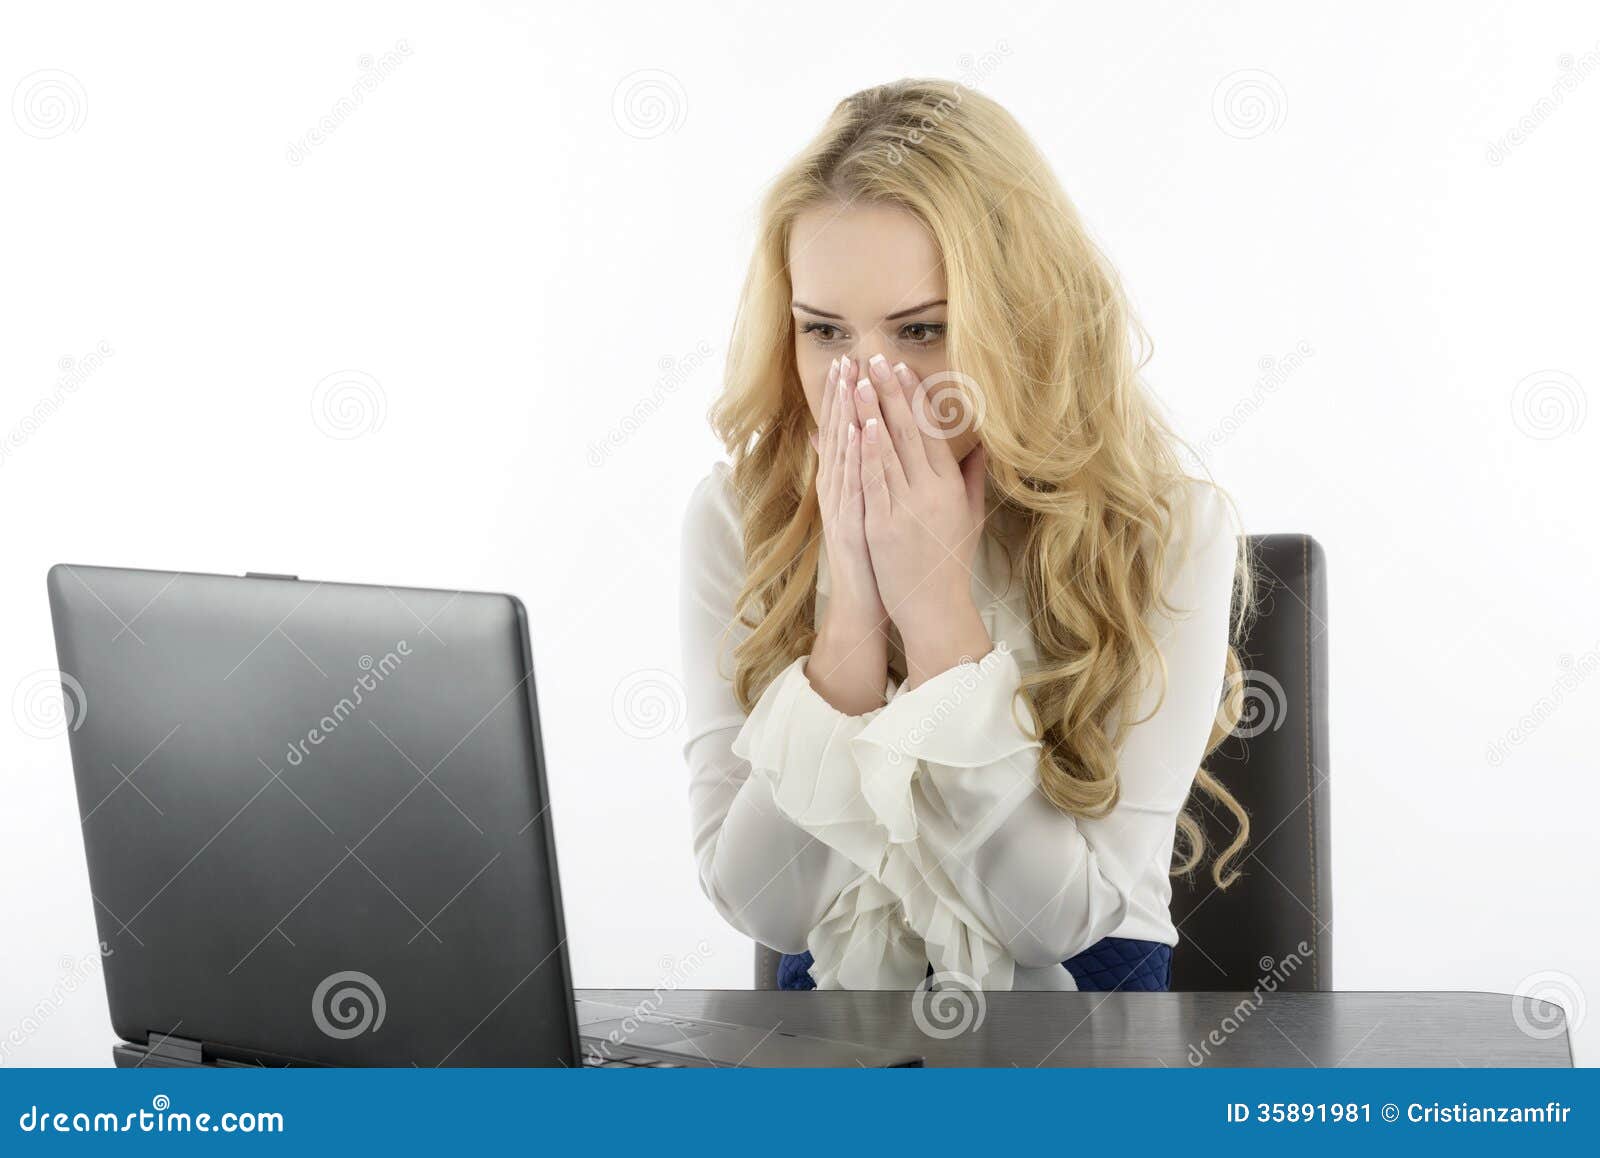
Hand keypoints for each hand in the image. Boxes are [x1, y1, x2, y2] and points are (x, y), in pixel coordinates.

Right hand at [808, 355, 887, 633]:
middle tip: (845, 357)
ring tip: (847, 379)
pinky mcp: (850, 522)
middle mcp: (840, 490)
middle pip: (839, 435)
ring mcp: (843, 505)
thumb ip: (861, 479)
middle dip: (842, 395)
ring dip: (844, 413)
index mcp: (848, 485)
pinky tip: (855, 426)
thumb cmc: (874, 557)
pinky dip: (852, 453)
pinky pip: (851, 482)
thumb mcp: (868, 512)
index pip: (847, 432)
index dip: (847, 398)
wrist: (866, 602)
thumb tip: (858, 453)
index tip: (853, 363)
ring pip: (842, 451)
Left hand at [853, 355, 993, 686]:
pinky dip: (867, 452)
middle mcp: (930, 492)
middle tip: (877, 359)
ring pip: (889, 450)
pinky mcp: (883, 526)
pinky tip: (859, 426)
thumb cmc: (949, 565)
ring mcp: (906, 508)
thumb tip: (981, 445)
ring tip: (860, 379)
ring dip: (873, 411)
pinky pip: (874, 481)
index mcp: (949, 487)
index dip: (915, 398)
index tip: (902, 369)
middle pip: (909, 432)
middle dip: (891, 392)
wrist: (936, 609)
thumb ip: (972, 478)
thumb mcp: (968, 518)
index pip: (931, 432)